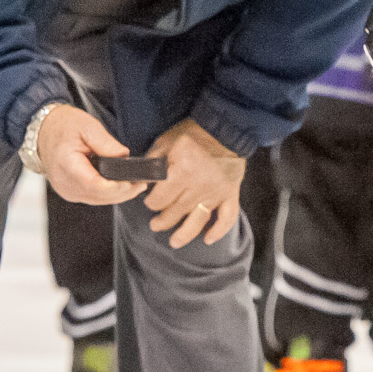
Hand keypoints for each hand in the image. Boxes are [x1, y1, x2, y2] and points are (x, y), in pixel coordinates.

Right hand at [38, 104, 145, 205]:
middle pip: (99, 196)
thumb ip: (106, 143)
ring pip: (98, 200)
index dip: (116, 187)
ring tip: (136, 186)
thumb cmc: (63, 126)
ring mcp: (66, 191)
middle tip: (141, 184)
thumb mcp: (87, 126)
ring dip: (118, 196)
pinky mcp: (70, 193)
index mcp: (66, 165)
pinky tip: (121, 188)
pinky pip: (93, 198)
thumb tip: (124, 156)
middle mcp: (64, 183)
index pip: (95, 185)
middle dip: (123, 192)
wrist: (42, 132)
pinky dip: (108, 194)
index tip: (133, 182)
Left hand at [142, 118, 244, 247]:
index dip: (151, 202)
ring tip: (174, 242)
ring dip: (184, 234)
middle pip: (176, 212)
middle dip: (163, 221)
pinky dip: (219, 230)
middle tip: (155, 225)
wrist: (224, 129)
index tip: (149, 201)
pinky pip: (226, 217)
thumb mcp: (166, 142)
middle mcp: (199, 186)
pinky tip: (208, 239)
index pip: (160, 198)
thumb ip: (153, 161)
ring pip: (198, 220)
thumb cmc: (193, 134)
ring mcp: (216, 192)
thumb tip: (142, 180)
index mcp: (182, 172)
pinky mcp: (230, 193)